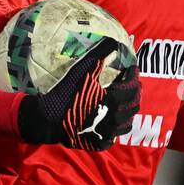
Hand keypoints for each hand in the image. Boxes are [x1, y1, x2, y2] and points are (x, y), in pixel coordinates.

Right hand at [16, 37, 140, 149]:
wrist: (47, 120)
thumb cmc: (66, 93)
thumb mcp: (83, 69)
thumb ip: (100, 53)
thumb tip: (114, 41)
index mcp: (114, 100)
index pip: (133, 87)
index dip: (134, 75)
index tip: (132, 68)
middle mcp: (115, 119)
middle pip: (134, 106)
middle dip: (136, 93)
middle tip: (132, 84)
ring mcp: (108, 133)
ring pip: (127, 124)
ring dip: (129, 112)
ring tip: (125, 103)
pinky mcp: (99, 143)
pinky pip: (114, 137)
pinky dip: (116, 128)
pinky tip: (111, 122)